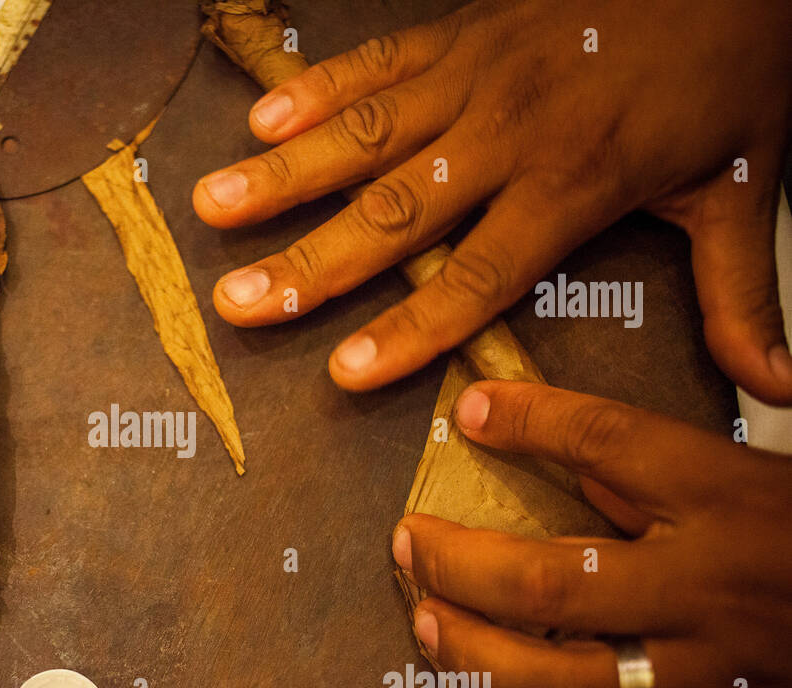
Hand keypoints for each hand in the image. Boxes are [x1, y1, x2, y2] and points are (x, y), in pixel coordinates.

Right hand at [193, 0, 791, 403]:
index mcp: (576, 182)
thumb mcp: (746, 190)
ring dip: (284, 174)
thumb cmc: (731, 76)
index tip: (342, 371)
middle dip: (311, 262)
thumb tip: (773, 392)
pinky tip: (262, 121)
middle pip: (396, 210)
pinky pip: (378, 63)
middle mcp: (510, 133)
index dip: (409, 327)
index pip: (478, 273)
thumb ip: (738, 298)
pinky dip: (317, 89)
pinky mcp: (460, 33)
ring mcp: (476, 75)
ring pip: (365, 134)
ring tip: (212, 207)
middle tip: (237, 303)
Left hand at [391, 381, 791, 687]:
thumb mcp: (755, 479)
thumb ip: (651, 464)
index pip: (616, 445)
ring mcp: (717, 682)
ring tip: (430, 628)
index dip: (533, 421)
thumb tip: (536, 436)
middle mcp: (715, 594)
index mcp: (733, 505)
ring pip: (566, 686)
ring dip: (477, 658)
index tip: (472, 411)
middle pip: (554, 583)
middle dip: (460, 567)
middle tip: (410, 547)